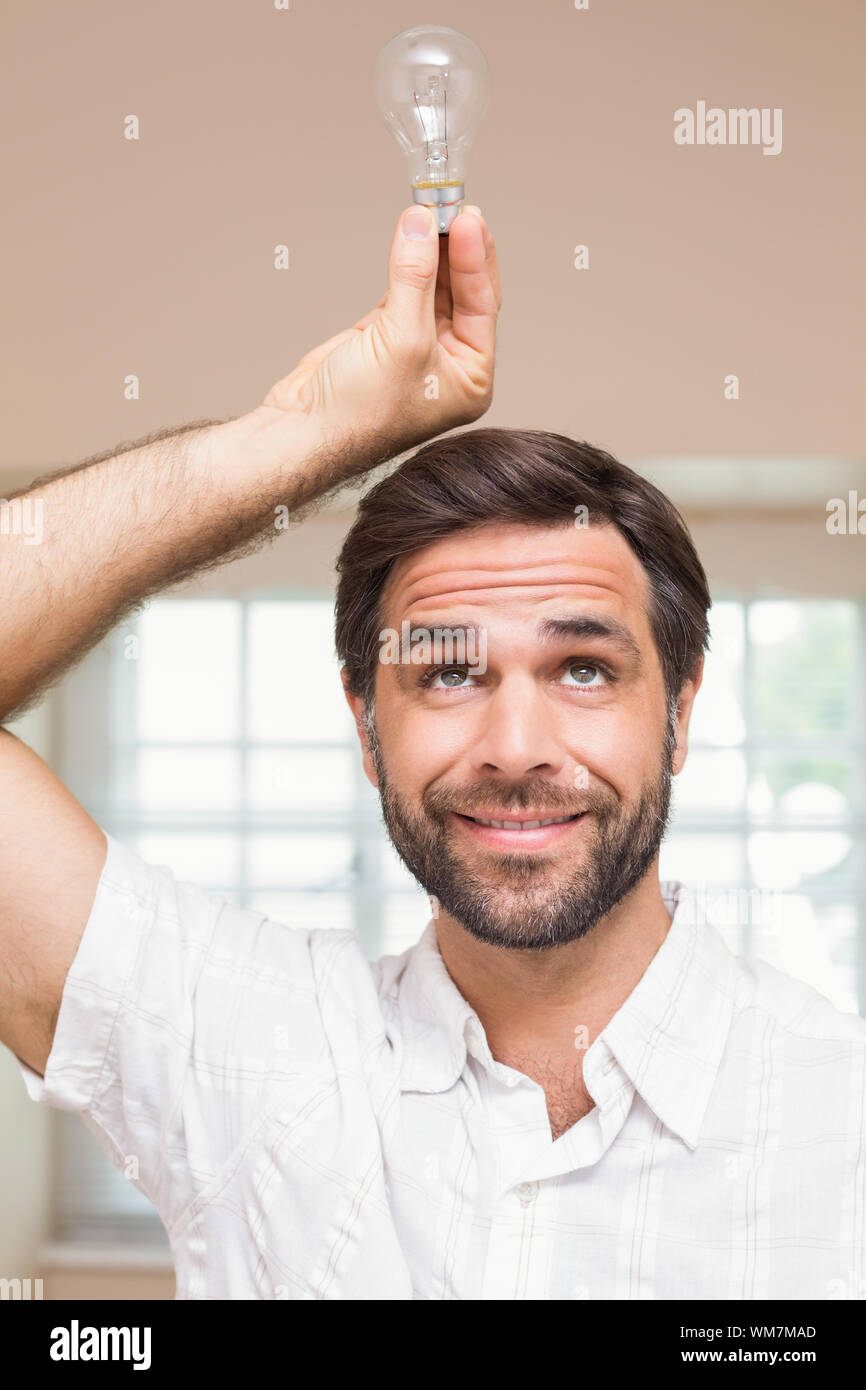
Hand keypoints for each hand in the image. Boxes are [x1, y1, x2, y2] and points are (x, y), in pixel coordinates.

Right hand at [258, 204, 500, 461]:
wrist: (304, 432)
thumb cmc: (359, 413)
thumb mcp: (401, 339)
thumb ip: (415, 277)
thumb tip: (423, 223)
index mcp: (471, 378)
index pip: (483, 305)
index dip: (475, 259)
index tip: (466, 218)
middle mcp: (449, 364)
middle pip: (463, 292)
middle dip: (456, 249)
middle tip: (451, 206)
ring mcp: (416, 348)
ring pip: (432, 287)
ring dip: (431, 250)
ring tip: (431, 209)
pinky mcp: (383, 335)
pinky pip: (403, 288)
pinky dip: (405, 261)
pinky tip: (410, 234)